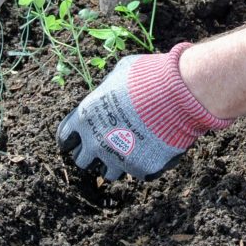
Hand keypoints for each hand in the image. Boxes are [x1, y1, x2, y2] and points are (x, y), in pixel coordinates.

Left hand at [56, 42, 231, 180]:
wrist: (179, 91)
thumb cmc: (150, 76)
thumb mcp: (122, 73)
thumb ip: (110, 88)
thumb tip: (112, 90)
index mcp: (86, 118)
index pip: (66, 138)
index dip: (73, 138)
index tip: (80, 138)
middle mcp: (97, 142)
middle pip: (83, 160)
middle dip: (94, 152)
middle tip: (110, 141)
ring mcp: (118, 159)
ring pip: (108, 172)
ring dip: (118, 161)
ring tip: (134, 146)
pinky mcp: (141, 169)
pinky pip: (139, 171)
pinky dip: (145, 162)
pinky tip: (156, 146)